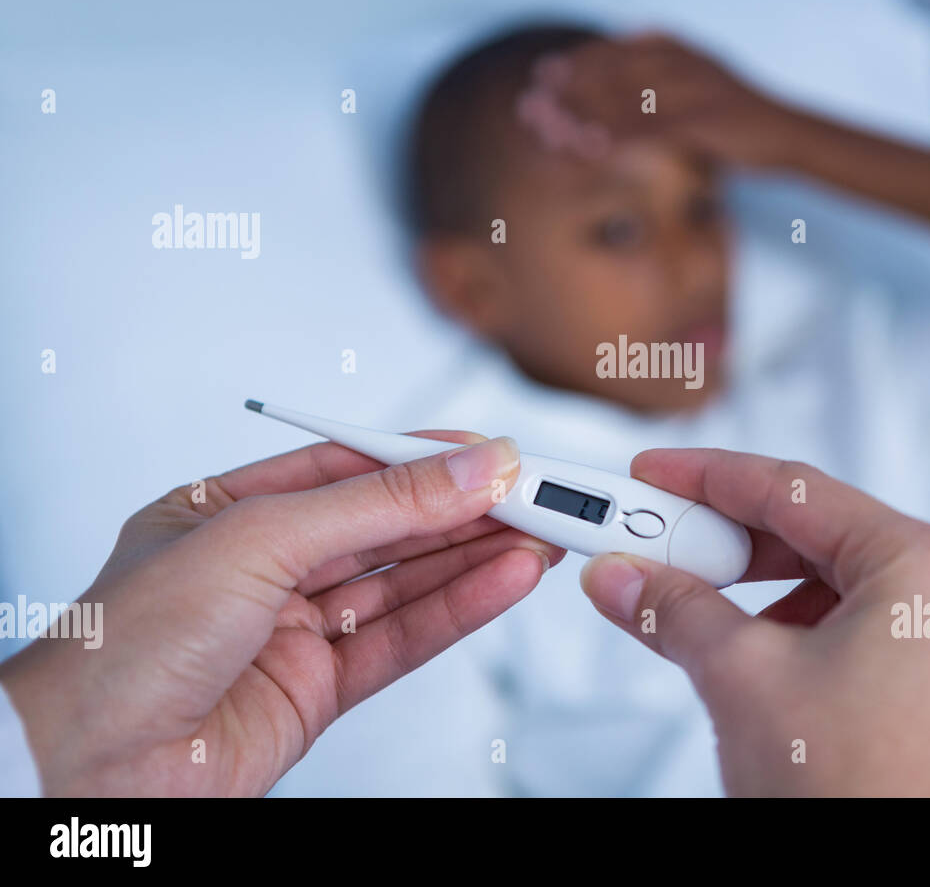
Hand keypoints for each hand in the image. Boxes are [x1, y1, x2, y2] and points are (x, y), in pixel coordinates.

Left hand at [0, 432, 564, 795]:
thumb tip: (465, 469)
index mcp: (233, 509)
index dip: (428, 456)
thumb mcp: (260, 540)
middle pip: (390, 524)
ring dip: (478, 556)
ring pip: (408, 580)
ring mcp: (297, 628)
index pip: (352, 466)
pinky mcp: (322, 687)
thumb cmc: (125, 646)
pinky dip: (461, 608)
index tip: (496, 451)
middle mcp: (268, 566)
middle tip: (541, 492)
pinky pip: (406, 637)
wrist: (92, 771)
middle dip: (467, 507)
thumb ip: (377, 505)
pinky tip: (505, 580)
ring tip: (545, 532)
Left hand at [516, 32, 802, 167]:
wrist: (791, 137)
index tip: (543, 76)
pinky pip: (650, 130)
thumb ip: (659, 91)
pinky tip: (590, 149)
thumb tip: (620, 103)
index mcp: (679, 48)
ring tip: (548, 130)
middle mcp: (683, 61)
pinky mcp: (705, 119)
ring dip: (583, 117)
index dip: (577, 63)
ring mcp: (695, 88)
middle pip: (612, 72)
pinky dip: (616, 139)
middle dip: (569, 90)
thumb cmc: (739, 123)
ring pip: (625, 101)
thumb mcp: (695, 96)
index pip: (616, 50)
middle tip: (531, 105)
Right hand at [580, 448, 929, 795]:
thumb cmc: (852, 794)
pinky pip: (857, 636)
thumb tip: (619, 575)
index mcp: (926, 567)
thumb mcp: (740, 677)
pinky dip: (793, 633)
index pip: (796, 492)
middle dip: (724, 543)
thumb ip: (673, 608)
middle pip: (816, 539)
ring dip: (755, 592)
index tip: (651, 475)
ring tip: (688, 603)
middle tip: (652, 542)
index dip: (708, 478)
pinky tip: (744, 653)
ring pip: (834, 589)